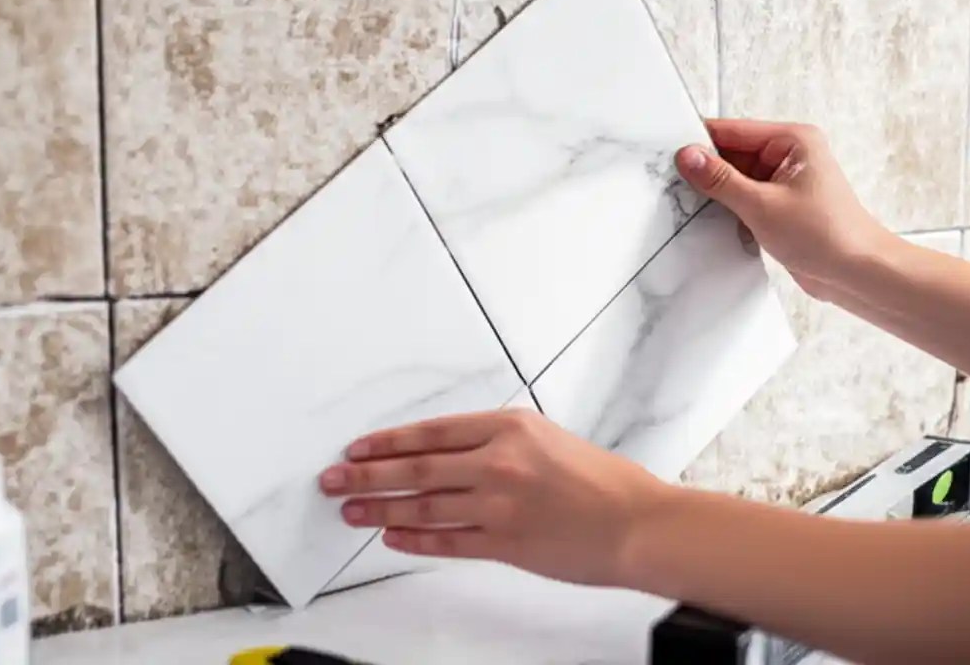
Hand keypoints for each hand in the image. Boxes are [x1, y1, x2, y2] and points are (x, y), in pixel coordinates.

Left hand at [318, 408, 668, 586]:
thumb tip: (443, 454)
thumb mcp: (546, 438)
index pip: (430, 432)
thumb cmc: (599, 480)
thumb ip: (497, 442)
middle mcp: (499, 462)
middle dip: (366, 474)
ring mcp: (499, 504)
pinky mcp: (505, 543)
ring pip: (423, 506)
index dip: (387, 442)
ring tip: (350, 511)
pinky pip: (446, 541)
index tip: (356, 447)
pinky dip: (414, 539)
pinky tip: (390, 536)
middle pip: (416, 469)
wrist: (636, 522)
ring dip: (379, 508)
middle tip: (333, 479)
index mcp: (509, 427)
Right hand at [675, 119, 896, 300]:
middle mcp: (790, 155)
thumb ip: (720, 180)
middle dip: (708, 171)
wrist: (857, 273)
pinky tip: (717, 221)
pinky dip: (730, 209)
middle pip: (732, 154)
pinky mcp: (781, 205)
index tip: (669, 155)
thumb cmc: (826, 235)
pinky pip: (745, 198)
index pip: (733, 130)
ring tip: (698, 208)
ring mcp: (785, 181)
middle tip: (676, 187)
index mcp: (793, 140)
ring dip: (719, 194)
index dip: (700, 142)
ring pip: (736, 179)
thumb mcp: (761, 205)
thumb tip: (688, 156)